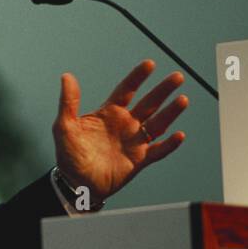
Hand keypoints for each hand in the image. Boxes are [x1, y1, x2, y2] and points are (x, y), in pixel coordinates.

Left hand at [52, 59, 188, 203]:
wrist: (76, 184)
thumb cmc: (69, 155)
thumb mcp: (65, 126)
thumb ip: (69, 102)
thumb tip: (67, 76)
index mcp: (109, 113)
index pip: (127, 90)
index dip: (138, 77)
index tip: (150, 64)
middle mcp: (126, 124)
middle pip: (149, 103)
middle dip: (163, 90)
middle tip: (177, 77)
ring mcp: (134, 142)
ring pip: (158, 124)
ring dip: (171, 112)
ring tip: (183, 99)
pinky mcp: (139, 160)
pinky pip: (158, 151)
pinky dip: (169, 145)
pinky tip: (179, 135)